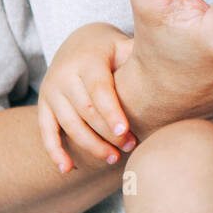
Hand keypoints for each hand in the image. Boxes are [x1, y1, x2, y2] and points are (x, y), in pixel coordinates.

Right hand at [38, 24, 136, 172]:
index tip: (125, 130)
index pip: (99, 89)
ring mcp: (51, 91)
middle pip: (85, 111)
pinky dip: (55, 151)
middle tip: (130, 146)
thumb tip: (168, 64)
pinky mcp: (43, 104)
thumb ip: (138, 56)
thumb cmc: (110, 50)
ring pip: (69, 124)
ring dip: (91, 146)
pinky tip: (67, 169)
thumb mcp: (122, 46)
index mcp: (87, 61)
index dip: (111, 111)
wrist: (76, 42)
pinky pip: (46, 131)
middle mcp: (64, 75)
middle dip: (107, 133)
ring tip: (114, 158)